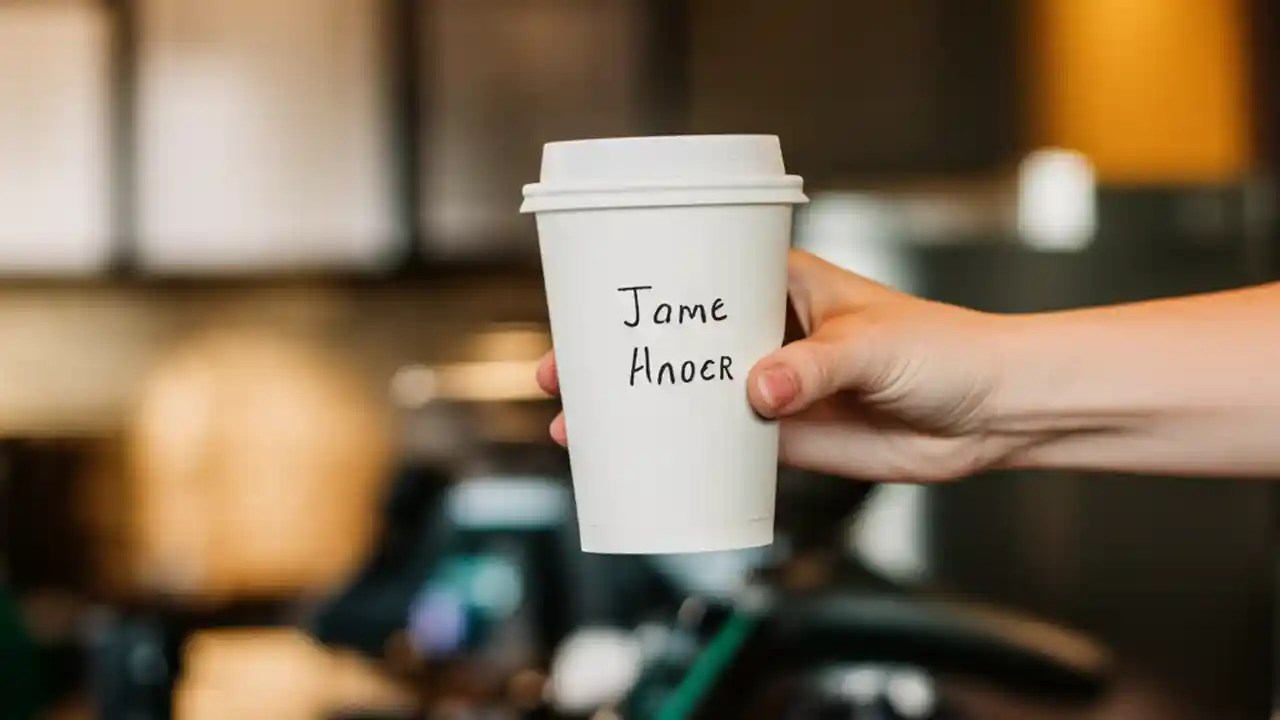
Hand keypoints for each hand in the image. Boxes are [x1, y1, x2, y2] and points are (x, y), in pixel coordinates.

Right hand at [536, 250, 1024, 481]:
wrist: (989, 414)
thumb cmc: (944, 348)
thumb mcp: (872, 343)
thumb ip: (813, 367)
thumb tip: (756, 391)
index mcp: (780, 284)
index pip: (694, 277)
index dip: (638, 291)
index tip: (587, 305)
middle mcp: (767, 332)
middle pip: (674, 341)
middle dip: (617, 357)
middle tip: (561, 373)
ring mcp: (771, 386)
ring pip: (687, 394)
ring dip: (638, 408)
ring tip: (582, 423)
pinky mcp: (785, 437)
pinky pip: (720, 443)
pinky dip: (681, 452)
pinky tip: (642, 461)